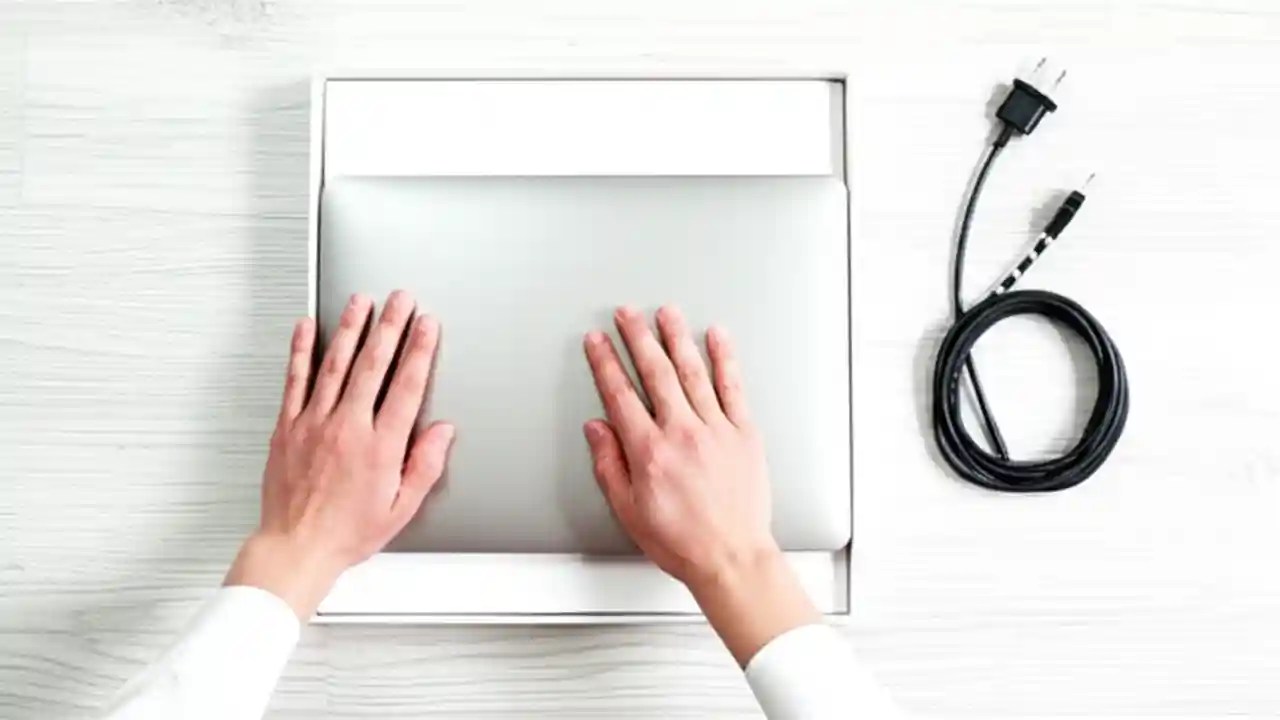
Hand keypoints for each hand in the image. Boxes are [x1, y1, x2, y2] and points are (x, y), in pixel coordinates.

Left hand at [225, 290, 454, 618]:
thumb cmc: (346, 533)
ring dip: (351, 328)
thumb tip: (442, 432)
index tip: (427, 326)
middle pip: (373, 365)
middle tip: (401, 300)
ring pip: (335, 364)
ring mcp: (314, 424)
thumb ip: (425, 466)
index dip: (419, 350)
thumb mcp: (401, 508)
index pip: (405, 386)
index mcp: (380, 448)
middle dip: (390, 326)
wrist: (295, 548)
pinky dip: (302, 351)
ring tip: (361, 301)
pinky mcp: (288, 427)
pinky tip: (308, 328)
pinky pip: (295, 380)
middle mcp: (347, 428)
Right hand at [583, 305, 818, 664]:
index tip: (596, 342)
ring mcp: (716, 430)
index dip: (605, 364)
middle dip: (637, 338)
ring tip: (665, 313)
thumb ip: (609, 464)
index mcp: (649, 452)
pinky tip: (716, 337)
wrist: (731, 557)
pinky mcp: (744, 434)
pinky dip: (724, 358)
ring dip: (676, 338)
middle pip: (655, 372)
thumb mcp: (628, 510)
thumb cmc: (682, 541)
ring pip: (692, 372)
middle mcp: (682, 433)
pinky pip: (733, 387)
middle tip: (626, 314)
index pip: (620, 395)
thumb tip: (597, 429)